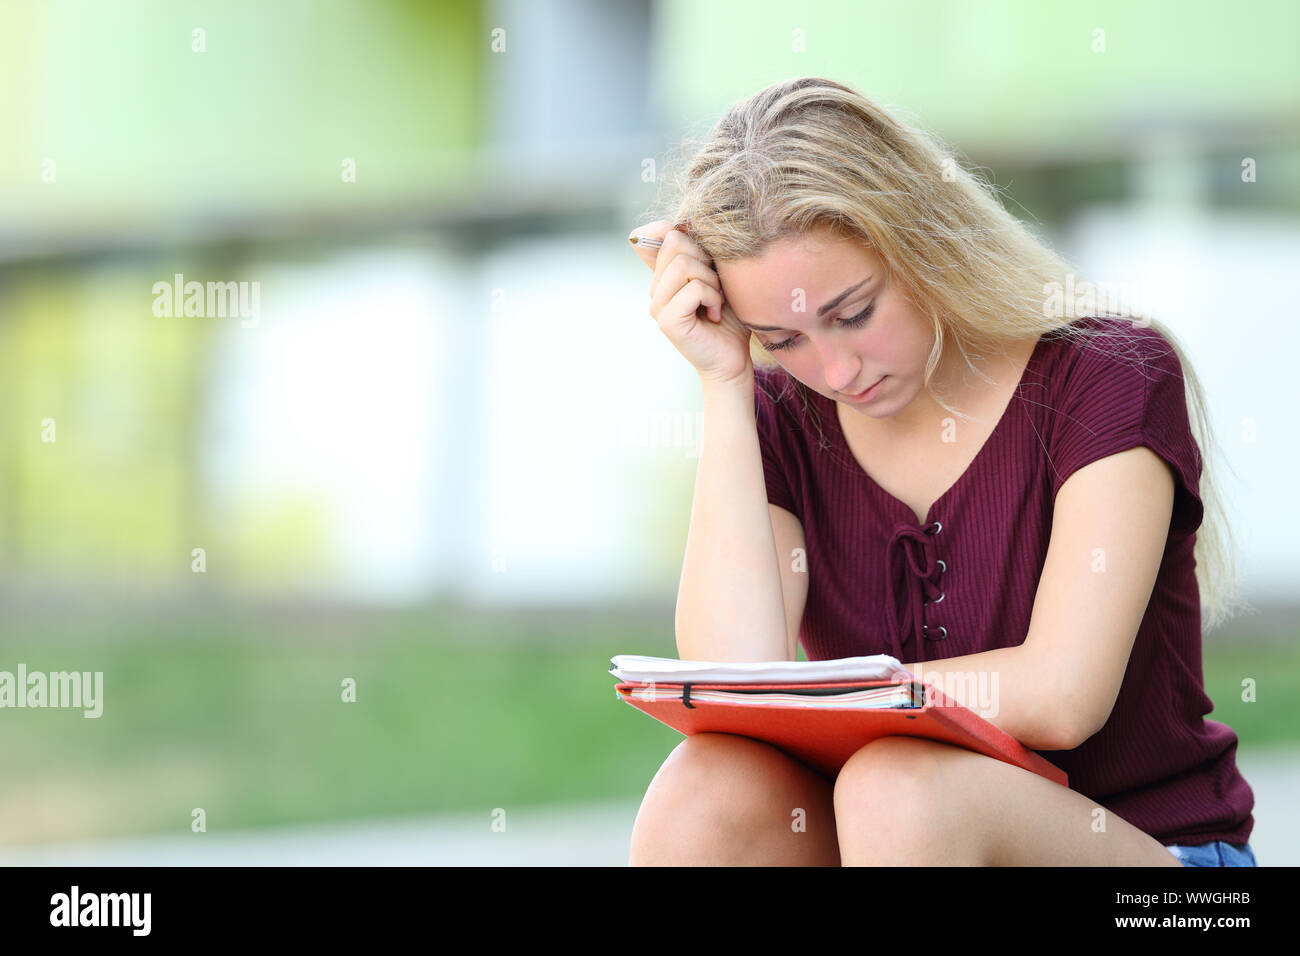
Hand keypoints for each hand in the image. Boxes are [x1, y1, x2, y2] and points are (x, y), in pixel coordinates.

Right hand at [629, 220, 753, 385]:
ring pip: (684, 265)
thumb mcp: (719, 275)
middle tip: (717, 287)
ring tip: (717, 300)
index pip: (656, 234)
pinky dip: (713, 298)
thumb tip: (683, 222)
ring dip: (711, 281)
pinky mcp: (667, 321)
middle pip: (675, 243)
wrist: (733, 359)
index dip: (677, 231)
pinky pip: (693, 289)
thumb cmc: (731, 317)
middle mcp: (655, 288)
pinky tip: (715, 314)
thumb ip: (702, 252)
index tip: (705, 255)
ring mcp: (657, 305)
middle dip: (706, 260)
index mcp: (664, 275)